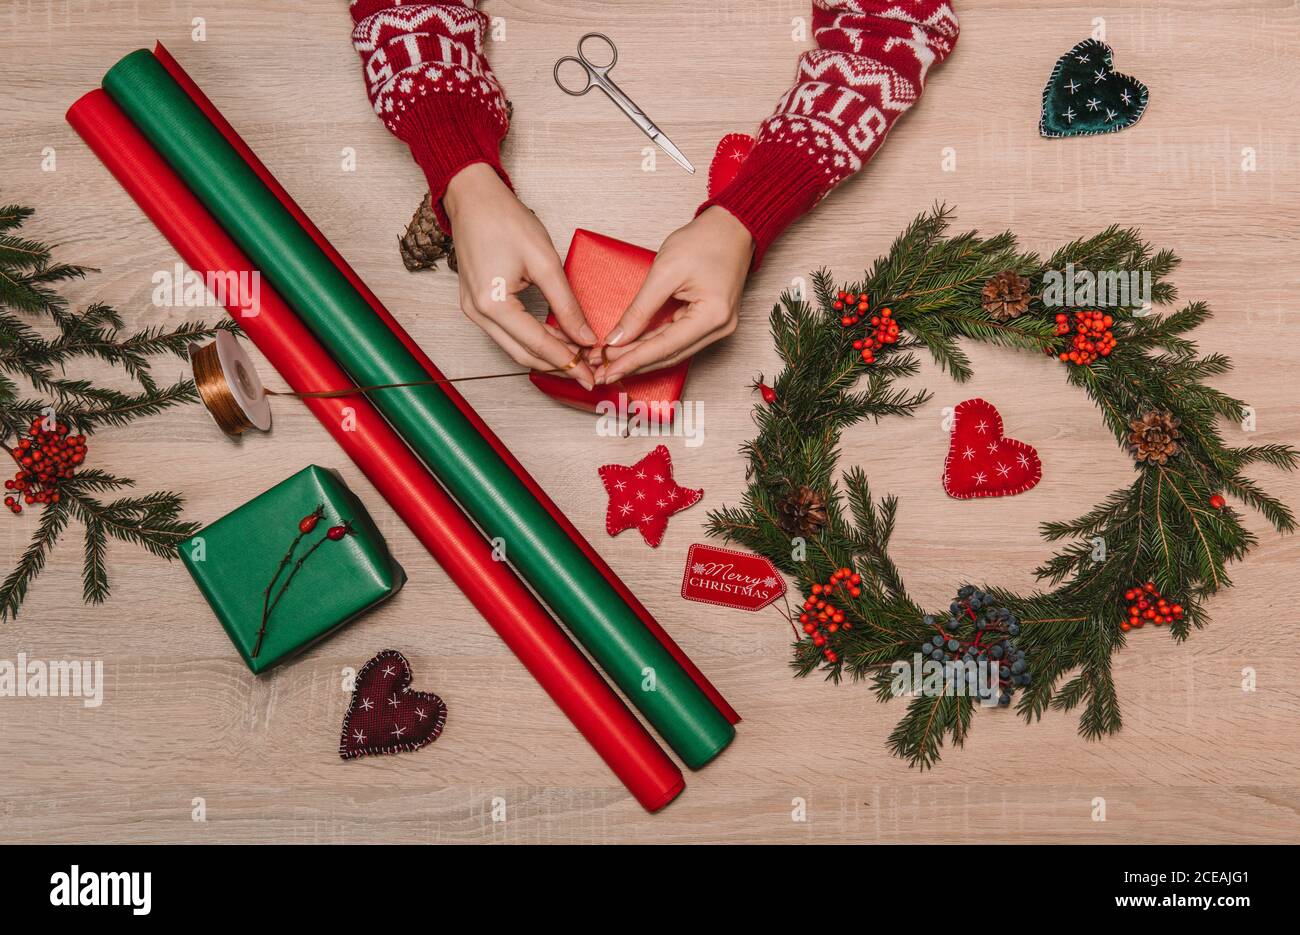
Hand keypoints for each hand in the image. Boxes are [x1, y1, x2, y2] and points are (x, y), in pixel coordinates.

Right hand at [443, 164, 596, 388]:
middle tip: (588, 373)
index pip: (537, 344)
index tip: (591, 376)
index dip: (568, 361)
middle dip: (558, 366)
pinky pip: (507, 333)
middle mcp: (478, 314)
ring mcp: (473, 311)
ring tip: (576, 359)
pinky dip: (531, 341)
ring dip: (545, 355)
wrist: (473, 198)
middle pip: (523, 355)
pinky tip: (555, 340)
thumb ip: (566, 304)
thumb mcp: (545, 261)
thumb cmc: (505, 220)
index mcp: (492, 304)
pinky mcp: (475, 304)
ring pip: (514, 347)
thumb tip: (585, 337)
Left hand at [592, 206, 753, 383]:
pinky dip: (653, 345)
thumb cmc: (704, 241)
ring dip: (641, 357)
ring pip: (672, 351)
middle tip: (601, 370)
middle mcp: (720, 329)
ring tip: (610, 362)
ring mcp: (717, 328)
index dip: (633, 360)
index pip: (665, 347)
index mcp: (713, 316)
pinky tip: (632, 350)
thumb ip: (640, 309)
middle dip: (633, 363)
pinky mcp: (709, 323)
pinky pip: (677, 340)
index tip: (607, 370)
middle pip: (669, 355)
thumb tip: (617, 338)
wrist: (731, 227)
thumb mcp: (665, 271)